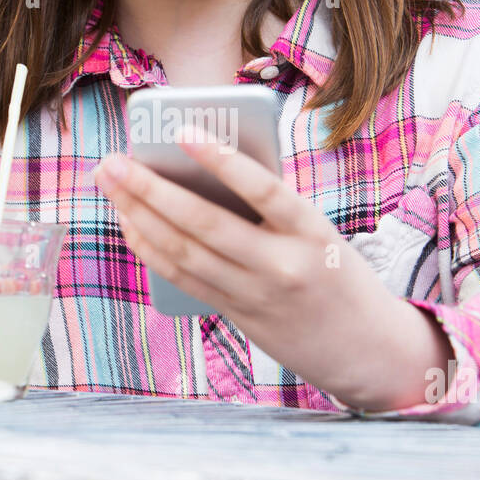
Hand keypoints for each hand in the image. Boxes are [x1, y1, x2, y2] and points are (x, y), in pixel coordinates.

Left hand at [93, 128, 450, 411]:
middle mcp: (283, 265)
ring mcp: (257, 295)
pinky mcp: (239, 316)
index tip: (181, 130)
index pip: (263, 188)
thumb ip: (271, 210)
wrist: (367, 349)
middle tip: (113, 161)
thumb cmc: (339, 273)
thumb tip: (200, 173)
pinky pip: (185, 279)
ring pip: (184, 252)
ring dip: (140, 215)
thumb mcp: (320, 234)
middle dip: (150, 189)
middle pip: (204, 223)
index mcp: (312, 232)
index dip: (221, 159)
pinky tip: (131, 225)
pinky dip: (152, 250)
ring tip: (111, 185)